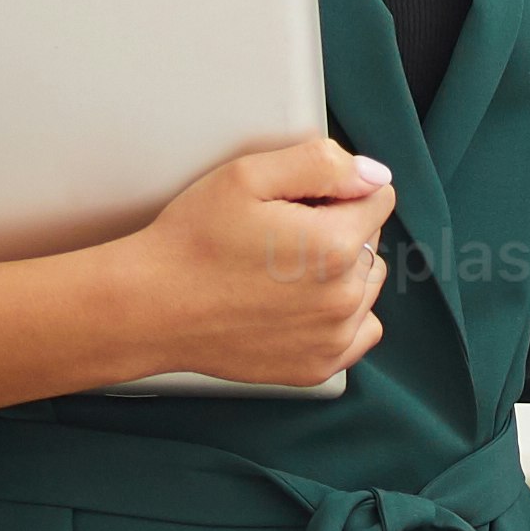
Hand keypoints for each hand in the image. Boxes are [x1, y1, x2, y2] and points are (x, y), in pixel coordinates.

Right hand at [102, 131, 395, 389]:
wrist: (151, 306)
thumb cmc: (193, 239)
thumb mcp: (247, 176)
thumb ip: (321, 164)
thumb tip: (374, 174)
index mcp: (335, 244)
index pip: (378, 199)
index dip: (337, 192)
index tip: (297, 203)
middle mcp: (344, 296)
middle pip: (372, 244)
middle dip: (340, 231)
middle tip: (280, 238)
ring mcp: (333, 337)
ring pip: (367, 287)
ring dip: (341, 274)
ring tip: (282, 272)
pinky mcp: (318, 366)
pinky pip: (360, 332)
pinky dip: (340, 317)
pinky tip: (298, 305)